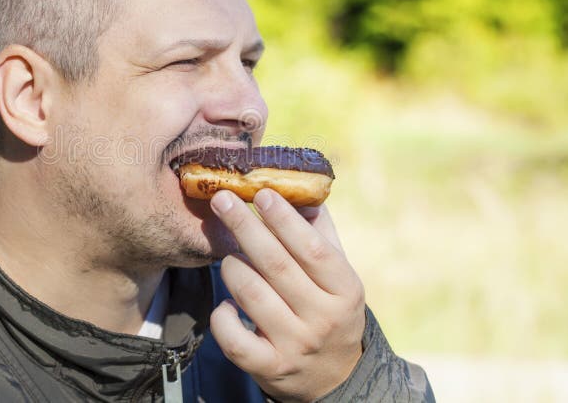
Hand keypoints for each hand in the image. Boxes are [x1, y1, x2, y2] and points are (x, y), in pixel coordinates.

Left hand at [208, 188, 365, 402]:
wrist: (334, 378)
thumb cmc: (330, 309)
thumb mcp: (338, 275)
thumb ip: (321, 233)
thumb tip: (297, 189)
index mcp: (345, 290)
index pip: (313, 249)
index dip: (285, 219)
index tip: (262, 193)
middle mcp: (323, 319)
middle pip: (276, 265)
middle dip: (244, 227)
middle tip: (222, 199)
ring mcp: (295, 346)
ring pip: (250, 295)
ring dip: (232, 266)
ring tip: (228, 255)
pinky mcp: (269, 368)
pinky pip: (233, 339)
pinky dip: (222, 316)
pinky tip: (226, 302)